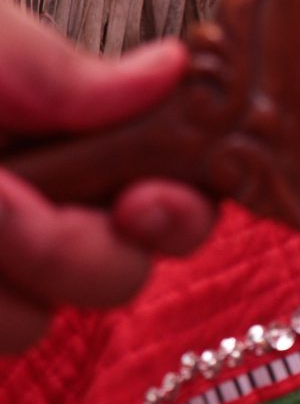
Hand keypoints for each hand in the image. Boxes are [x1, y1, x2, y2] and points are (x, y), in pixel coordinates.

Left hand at [0, 0, 217, 352]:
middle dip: (79, 250)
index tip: (143, 201)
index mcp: (77, 136)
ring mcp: (13, 259)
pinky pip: (13, 336)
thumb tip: (173, 67)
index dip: (179, 210)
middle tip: (12, 206)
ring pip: (61, 315)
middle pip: (130, 268)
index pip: (177, 190)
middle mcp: (57, 201)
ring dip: (21, 268)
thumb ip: (62, 68)